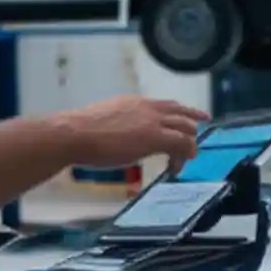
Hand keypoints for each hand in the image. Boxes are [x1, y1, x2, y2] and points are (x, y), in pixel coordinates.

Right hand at [66, 96, 208, 173]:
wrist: (75, 133)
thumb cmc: (81, 131)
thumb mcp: (106, 120)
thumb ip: (120, 125)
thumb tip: (120, 135)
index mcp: (135, 103)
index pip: (167, 105)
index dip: (184, 112)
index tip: (195, 118)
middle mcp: (147, 108)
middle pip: (182, 114)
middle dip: (191, 130)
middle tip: (192, 145)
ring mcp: (152, 122)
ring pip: (186, 128)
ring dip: (188, 146)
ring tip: (185, 160)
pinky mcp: (155, 137)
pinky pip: (180, 144)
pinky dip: (182, 157)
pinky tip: (174, 167)